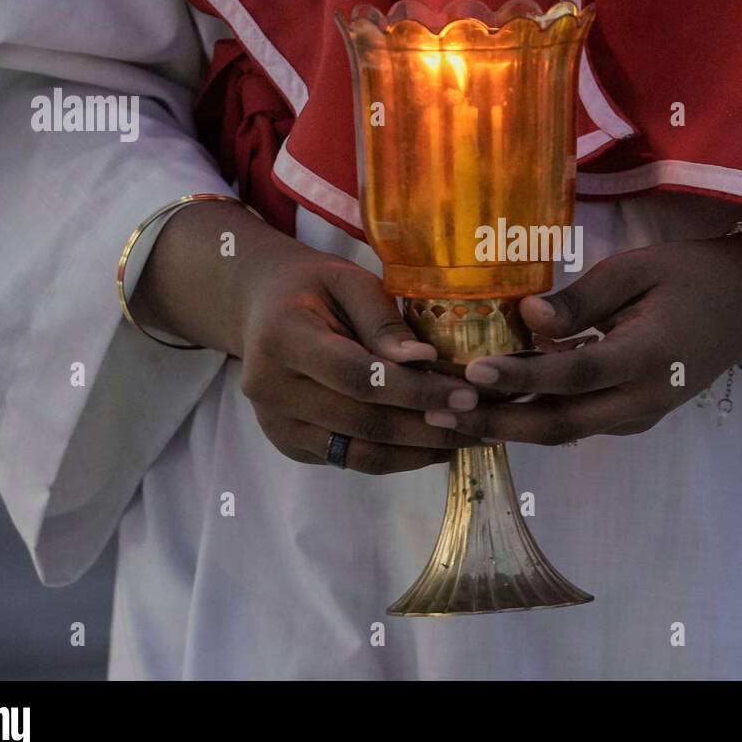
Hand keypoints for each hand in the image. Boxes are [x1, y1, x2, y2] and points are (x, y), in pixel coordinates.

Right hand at [132, 201, 475, 473]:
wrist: (259, 308)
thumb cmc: (313, 287)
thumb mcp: (349, 282)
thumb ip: (384, 322)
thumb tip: (424, 361)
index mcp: (283, 338)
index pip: (357, 376)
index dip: (415, 390)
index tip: (467, 393)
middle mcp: (270, 389)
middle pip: (362, 421)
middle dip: (429, 424)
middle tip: (482, 421)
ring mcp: (276, 424)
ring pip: (360, 453)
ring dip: (420, 451)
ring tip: (469, 438)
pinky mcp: (290, 445)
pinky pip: (351, 459)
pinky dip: (398, 457)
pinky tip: (435, 444)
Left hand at [426, 229, 741, 445]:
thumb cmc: (690, 276)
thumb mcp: (638, 269)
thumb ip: (583, 299)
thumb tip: (526, 318)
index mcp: (649, 356)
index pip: (575, 374)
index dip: (523, 376)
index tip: (473, 371)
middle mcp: (643, 399)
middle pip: (560, 423)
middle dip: (497, 422)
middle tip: (441, 412)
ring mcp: (639, 416)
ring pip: (563, 432)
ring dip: (506, 428)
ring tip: (449, 417)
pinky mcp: (631, 419)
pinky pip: (574, 425)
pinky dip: (531, 420)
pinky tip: (490, 408)